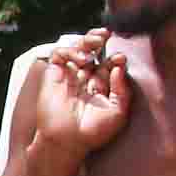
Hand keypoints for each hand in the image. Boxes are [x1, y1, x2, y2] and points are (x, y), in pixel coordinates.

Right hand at [25, 33, 132, 160]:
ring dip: (86, 41)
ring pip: (76, 48)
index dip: (115, 58)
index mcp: (100, 88)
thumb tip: (118, 67)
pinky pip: (59, 54)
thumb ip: (121, 90)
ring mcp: (69, 76)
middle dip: (99, 40)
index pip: (108, 64)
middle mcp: (84, 79)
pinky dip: (70, 50)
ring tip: (96, 42)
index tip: (120, 58)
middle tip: (107, 35)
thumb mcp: (118, 113)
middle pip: (92, 52)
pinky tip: (81, 58)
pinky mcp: (54, 75)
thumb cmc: (93, 133)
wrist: (67, 141)